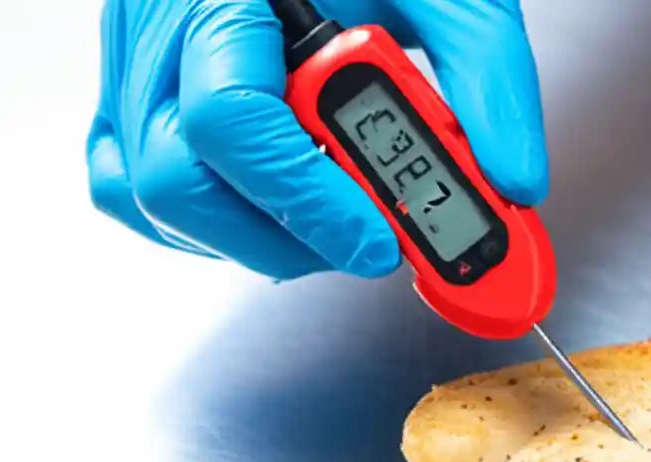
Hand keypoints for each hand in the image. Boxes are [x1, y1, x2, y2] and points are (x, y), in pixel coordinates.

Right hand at [87, 0, 546, 278]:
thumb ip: (487, 73)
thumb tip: (513, 182)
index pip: (230, 119)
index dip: (311, 202)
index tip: (385, 241)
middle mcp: (159, 32)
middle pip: (176, 183)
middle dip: (291, 235)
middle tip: (375, 240)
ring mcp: (136, 70)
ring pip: (162, 204)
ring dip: (267, 236)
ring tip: (344, 212)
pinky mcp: (139, 103)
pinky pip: (155, 196)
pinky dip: (234, 221)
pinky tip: (296, 200)